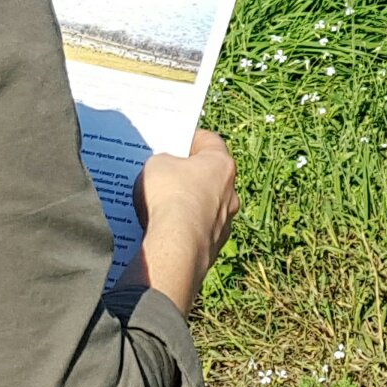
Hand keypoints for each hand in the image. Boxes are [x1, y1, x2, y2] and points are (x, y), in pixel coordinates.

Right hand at [131, 127, 240, 313]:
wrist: (177, 247)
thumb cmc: (170, 197)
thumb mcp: (156, 165)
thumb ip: (163, 161)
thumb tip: (166, 168)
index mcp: (222, 165)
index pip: (210, 141)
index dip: (191, 139)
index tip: (176, 141)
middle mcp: (231, 192)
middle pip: (210, 176)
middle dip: (188, 174)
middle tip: (166, 173)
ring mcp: (225, 222)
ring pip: (206, 206)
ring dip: (188, 204)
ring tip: (160, 206)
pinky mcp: (214, 247)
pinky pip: (198, 231)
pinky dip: (184, 229)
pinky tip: (164, 229)